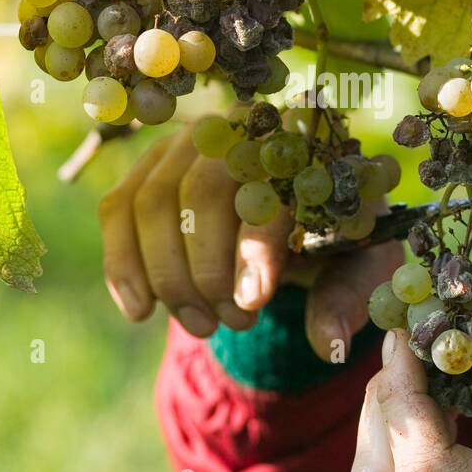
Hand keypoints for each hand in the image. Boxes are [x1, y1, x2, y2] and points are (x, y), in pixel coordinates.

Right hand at [98, 126, 400, 358]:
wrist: (295, 225)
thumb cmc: (331, 242)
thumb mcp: (353, 269)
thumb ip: (344, 300)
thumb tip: (328, 345)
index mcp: (299, 141)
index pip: (267, 183)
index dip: (255, 245)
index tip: (252, 302)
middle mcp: (235, 127)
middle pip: (200, 192)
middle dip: (206, 270)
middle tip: (232, 322)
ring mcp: (184, 144)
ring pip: (152, 203)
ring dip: (168, 277)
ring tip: (201, 325)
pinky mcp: (146, 169)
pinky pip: (118, 211)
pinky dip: (123, 266)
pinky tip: (140, 311)